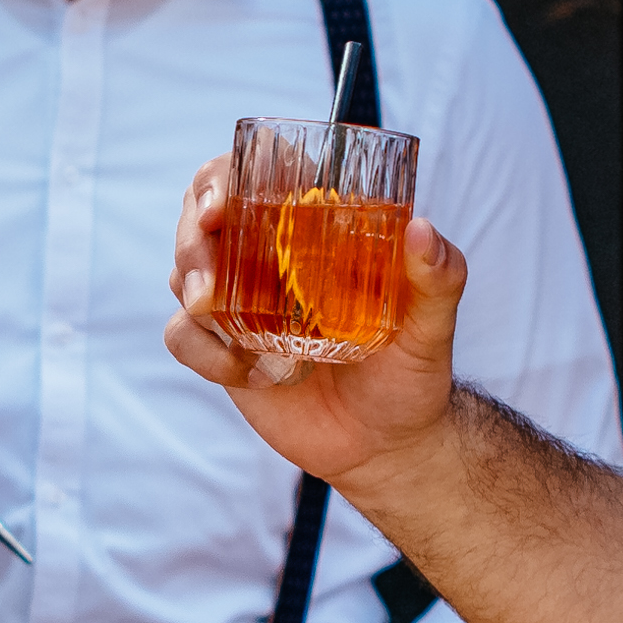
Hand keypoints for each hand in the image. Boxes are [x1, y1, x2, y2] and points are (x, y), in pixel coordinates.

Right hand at [163, 165, 469, 493]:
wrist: (387, 447)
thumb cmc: (412, 374)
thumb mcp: (431, 326)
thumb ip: (439, 279)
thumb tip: (421, 230)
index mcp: (312, 231)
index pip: (255, 175)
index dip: (224, 178)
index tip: (221, 205)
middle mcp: (268, 258)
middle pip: (201, 217)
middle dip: (192, 237)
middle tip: (206, 274)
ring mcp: (240, 303)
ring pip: (183, 270)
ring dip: (190, 286)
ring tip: (215, 312)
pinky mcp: (223, 350)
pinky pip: (183, 336)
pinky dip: (202, 350)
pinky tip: (246, 372)